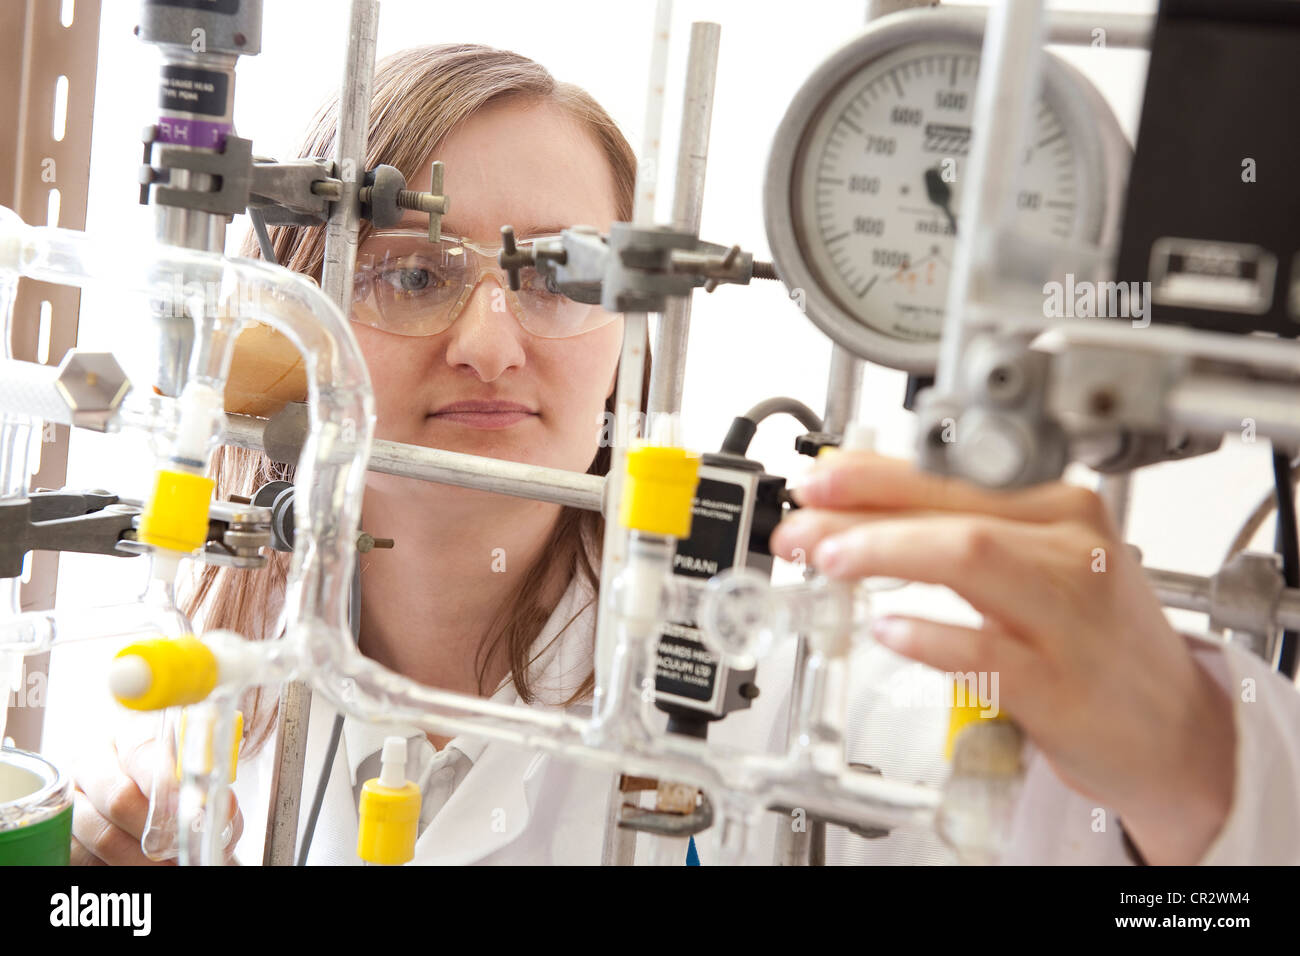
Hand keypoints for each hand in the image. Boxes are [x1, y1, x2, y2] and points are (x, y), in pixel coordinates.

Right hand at [70, 737, 241, 865]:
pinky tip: (140, 867)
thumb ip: (211, 793)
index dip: (168, 784)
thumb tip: (222, 807)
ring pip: (101, 833)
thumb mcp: (205, 788)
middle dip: (153, 829)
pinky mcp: (61, 830)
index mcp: (134, 734)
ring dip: (139, 859)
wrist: (162, 814)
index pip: (144, 752)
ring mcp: (73, 795)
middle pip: (117, 796)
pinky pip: (83, 857)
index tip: (189, 810)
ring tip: (167, 864)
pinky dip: (116, 868)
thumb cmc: (183, 794)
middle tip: (176, 847)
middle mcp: (96, 759)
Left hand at [769, 450, 1234, 864]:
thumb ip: (962, 533)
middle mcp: (1073, 550)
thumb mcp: (1043, 564)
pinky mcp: (1062, 685)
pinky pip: (986, 651)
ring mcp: (1071, 617)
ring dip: (888, 553)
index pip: (953, 475)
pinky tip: (888, 631)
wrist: (1176, 730)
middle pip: (954, 511)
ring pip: (971, 558)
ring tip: (829, 562)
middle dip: (860, 514)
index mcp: (1062, 509)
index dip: (871, 476)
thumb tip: (858, 514)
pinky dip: (930, 636)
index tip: (815, 481)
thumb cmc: (1097, 641)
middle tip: (799, 529)